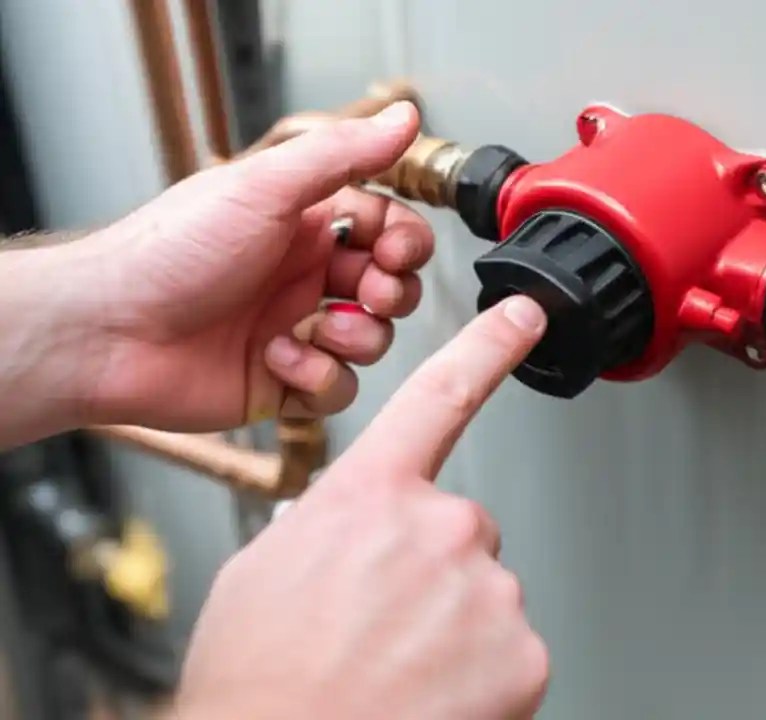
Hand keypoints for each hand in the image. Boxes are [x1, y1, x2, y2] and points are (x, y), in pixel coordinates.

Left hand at [84, 101, 429, 429]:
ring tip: (317, 328)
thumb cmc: (169, 252)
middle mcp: (302, 276)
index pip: (385, 228)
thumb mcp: (264, 187)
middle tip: (370, 291)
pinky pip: (338, 388)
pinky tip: (278, 358)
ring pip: (373, 340)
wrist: (107, 331)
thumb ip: (342, 153)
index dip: (405, 241)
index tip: (397, 251)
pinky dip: (319, 376)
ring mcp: (295, 329)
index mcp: (301, 224)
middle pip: (391, 286)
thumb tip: (404, 119)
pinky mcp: (284, 383)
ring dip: (358, 336)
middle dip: (393, 291)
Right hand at [175, 295, 550, 719]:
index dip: (487, 347)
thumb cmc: (261, 683)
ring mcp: (488, 590)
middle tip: (378, 626)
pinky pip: (509, 650)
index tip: (524, 316)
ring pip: (483, 595)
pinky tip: (428, 696)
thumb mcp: (264, 573)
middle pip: (459, 530)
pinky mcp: (523, 652)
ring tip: (393, 670)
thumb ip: (328, 527)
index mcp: (370, 497)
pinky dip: (479, 676)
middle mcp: (441, 527)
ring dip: (450, 628)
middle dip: (430, 571)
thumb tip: (350, 532)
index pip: (438, 398)